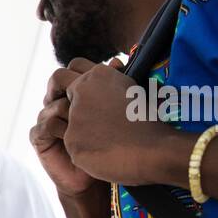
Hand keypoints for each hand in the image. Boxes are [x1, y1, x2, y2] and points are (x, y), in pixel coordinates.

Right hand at [30, 58, 104, 197]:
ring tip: (88, 124)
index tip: (110, 78)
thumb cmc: (110, 144)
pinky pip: (47, 123)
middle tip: (91, 96)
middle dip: (73, 84)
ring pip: (54, 101)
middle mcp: (59, 103)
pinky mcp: (39, 137)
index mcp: (76, 94)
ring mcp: (47, 119)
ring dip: (72, 110)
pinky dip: (62, 128)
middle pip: (58, 78)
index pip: (73, 70)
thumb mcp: (114, 112)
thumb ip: (114, 86)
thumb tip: (116, 61)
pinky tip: (75, 136)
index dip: (87, 72)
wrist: (97, 177)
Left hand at [63, 56, 182, 184]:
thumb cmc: (152, 119)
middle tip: (76, 116)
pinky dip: (85, 151)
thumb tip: (113, 63)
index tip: (80, 97)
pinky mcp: (70, 141)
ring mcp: (74, 117)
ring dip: (80, 131)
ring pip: (66, 123)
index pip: (71, 70)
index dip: (74, 85)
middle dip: (63, 102)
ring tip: (104, 140)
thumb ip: (116, 77)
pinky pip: (72, 146)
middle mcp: (81, 92)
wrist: (156, 149)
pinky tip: (103, 154)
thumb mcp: (136, 88)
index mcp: (98, 75)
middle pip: (61, 94)